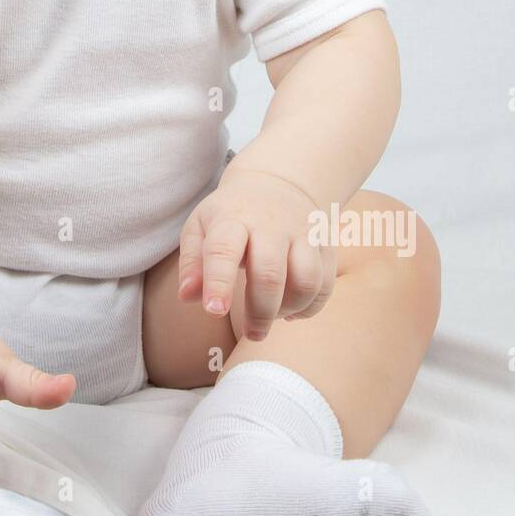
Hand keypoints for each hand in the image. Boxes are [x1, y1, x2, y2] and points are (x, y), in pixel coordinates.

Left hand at [176, 170, 335, 341]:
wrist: (276, 183)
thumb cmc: (229, 216)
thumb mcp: (200, 228)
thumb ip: (191, 264)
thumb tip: (188, 297)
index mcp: (232, 219)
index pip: (223, 250)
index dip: (218, 283)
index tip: (215, 311)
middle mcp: (271, 224)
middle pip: (270, 274)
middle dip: (260, 313)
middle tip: (251, 332)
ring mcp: (302, 233)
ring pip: (306, 281)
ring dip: (289, 309)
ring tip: (272, 316)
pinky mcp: (325, 245)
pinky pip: (326, 285)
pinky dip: (311, 307)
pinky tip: (292, 310)